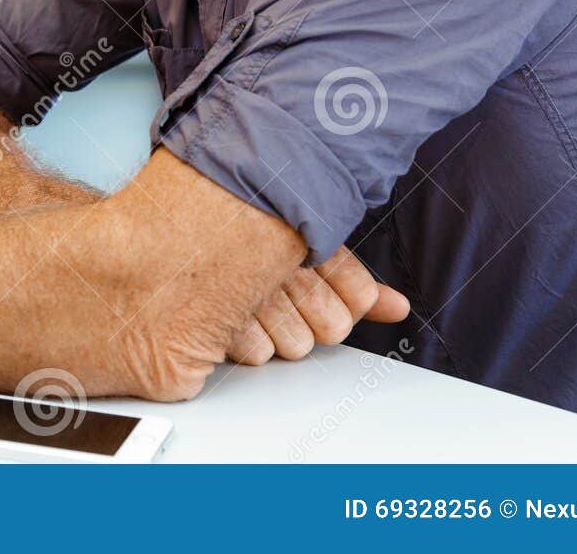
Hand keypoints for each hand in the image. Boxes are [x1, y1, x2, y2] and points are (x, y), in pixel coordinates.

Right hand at [226, 245, 409, 364]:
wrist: (178, 222)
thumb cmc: (244, 236)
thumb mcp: (307, 248)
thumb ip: (356, 284)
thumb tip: (399, 309)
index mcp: (308, 240)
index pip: (358, 296)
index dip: (345, 298)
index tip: (318, 282)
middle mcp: (283, 264)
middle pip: (333, 328)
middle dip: (312, 319)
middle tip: (284, 296)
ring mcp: (250, 290)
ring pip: (297, 347)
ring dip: (278, 332)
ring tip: (256, 303)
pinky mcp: (218, 317)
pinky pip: (257, 354)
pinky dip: (246, 341)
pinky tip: (234, 314)